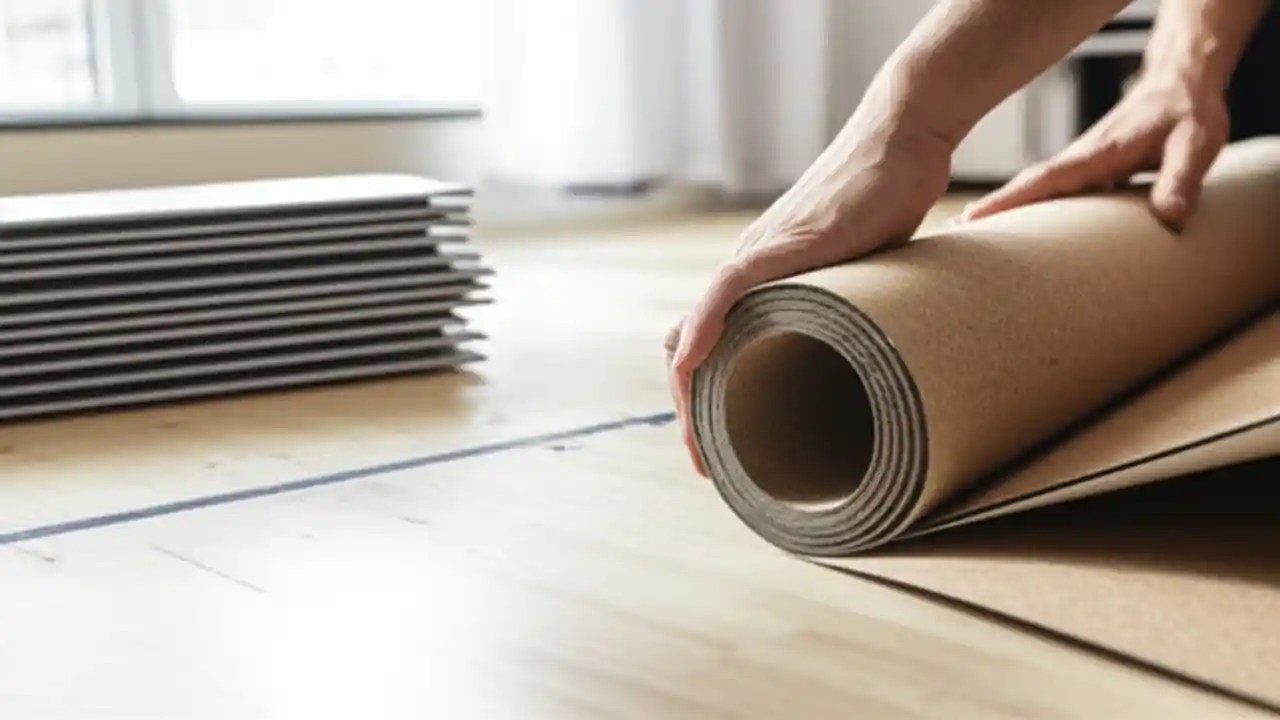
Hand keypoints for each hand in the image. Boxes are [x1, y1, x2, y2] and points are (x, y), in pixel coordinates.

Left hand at [666, 135, 951, 474]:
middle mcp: (749, 269)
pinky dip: (703, 328)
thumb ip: (840, 307)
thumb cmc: (888, 203)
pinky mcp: (783, 244)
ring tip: (700, 440)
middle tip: (706, 464)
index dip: (704, 396)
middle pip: (692, 345)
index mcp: (761, 281)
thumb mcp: (857, 271)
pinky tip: (692, 365)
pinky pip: (725, 287)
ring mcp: (761, 254)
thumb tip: (862, 356)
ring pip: (697, 324)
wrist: (902, 142)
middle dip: (692, 411)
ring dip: (689, 386)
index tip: (717, 450)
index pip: (709, 342)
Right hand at [962, 72, 1229, 230]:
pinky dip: (1030, 209)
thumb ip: (1182, 178)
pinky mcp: (1087, 172)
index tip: (971, 218)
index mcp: (1099, 154)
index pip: (1045, 179)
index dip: (1008, 201)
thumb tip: (1169, 217)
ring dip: (1006, 212)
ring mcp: (1081, 165)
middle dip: (991, 212)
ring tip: (972, 241)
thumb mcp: (1197, 142)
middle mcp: (1081, 159)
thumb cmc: (1188, 112)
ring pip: (1037, 191)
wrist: (1181, 82)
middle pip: (1028, 188)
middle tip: (954, 238)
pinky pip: (1053, 193)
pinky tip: (1020, 232)